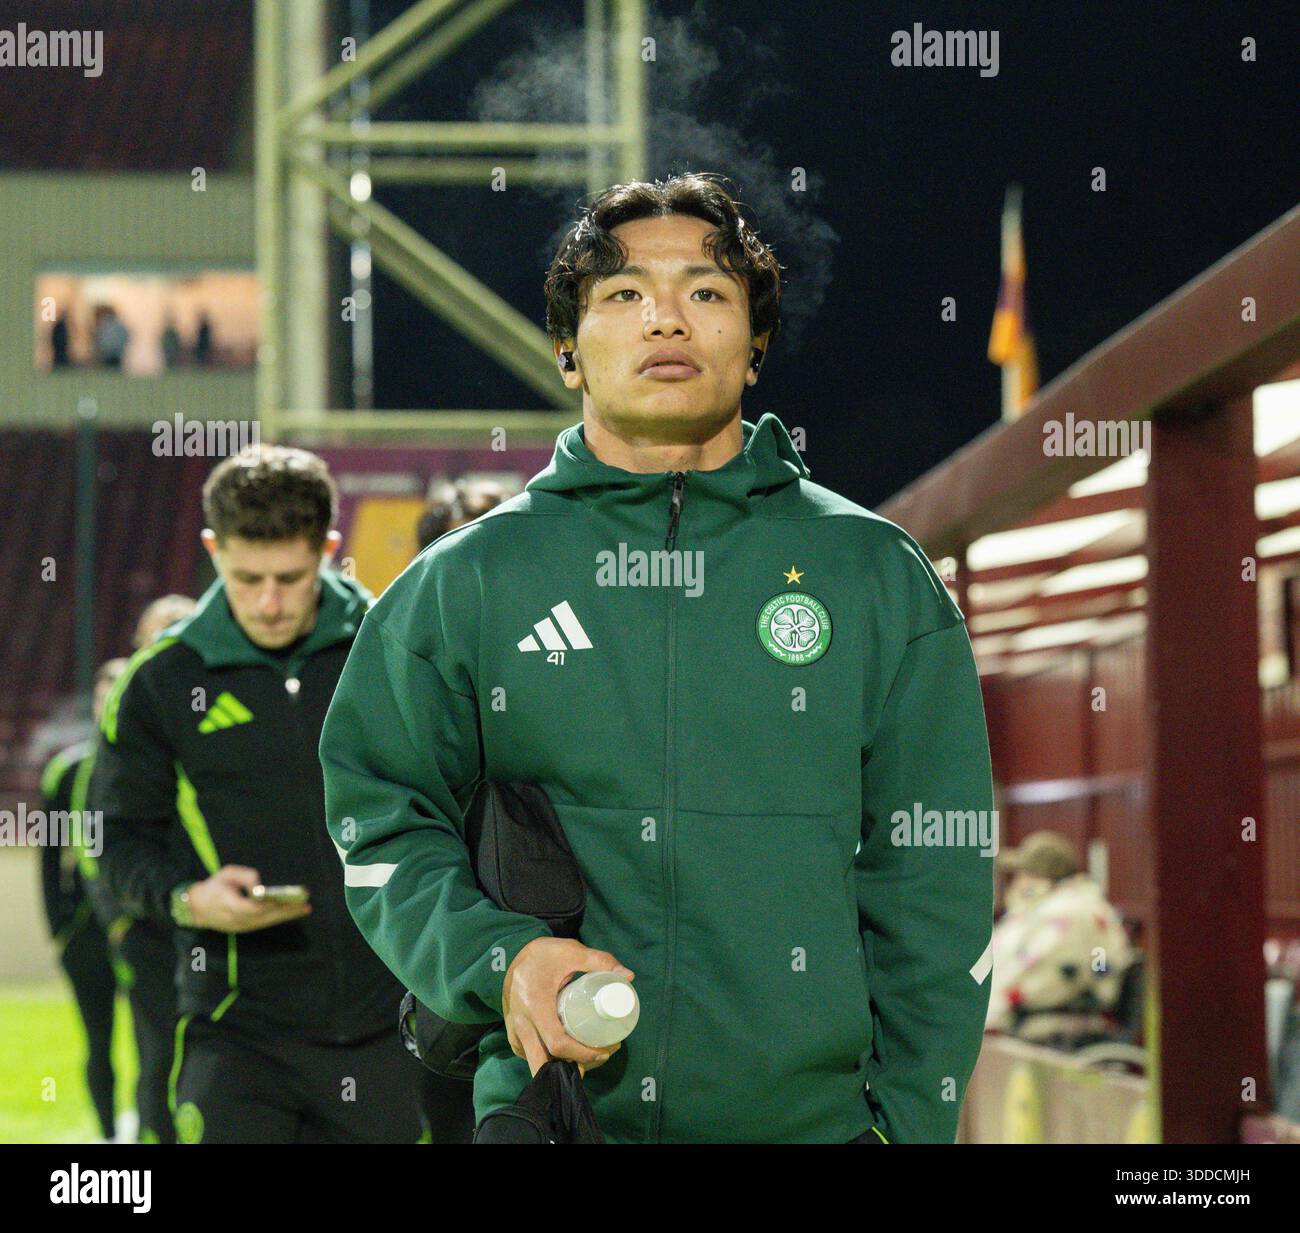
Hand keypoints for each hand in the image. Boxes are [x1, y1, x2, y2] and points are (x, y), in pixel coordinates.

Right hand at [186, 866, 311, 932]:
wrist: (196, 908)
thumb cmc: (214, 886)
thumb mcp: (225, 874)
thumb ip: (244, 876)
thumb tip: (259, 884)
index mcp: (227, 904)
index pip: (249, 908)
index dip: (266, 905)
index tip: (283, 899)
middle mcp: (234, 919)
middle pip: (263, 917)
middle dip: (284, 911)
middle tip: (304, 905)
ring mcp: (239, 927)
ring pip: (265, 922)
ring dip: (285, 916)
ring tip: (304, 909)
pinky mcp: (243, 929)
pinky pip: (263, 924)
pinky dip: (278, 918)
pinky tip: (291, 913)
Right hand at [502, 938, 634, 1077]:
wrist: (513, 956)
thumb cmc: (544, 955)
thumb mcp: (571, 951)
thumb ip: (600, 960)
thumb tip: (629, 975)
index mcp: (535, 1005)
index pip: (558, 1043)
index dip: (582, 1054)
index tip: (604, 1050)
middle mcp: (521, 1024)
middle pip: (544, 1065)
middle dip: (574, 1069)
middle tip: (600, 1057)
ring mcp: (515, 1033)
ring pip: (538, 1064)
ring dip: (563, 1067)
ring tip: (590, 1054)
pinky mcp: (514, 1036)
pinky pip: (532, 1057)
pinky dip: (552, 1061)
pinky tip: (571, 1051)